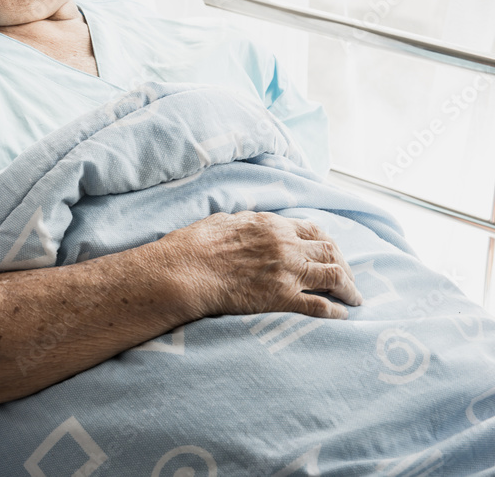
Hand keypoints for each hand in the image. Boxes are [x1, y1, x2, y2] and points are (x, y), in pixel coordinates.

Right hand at [163, 211, 362, 320]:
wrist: (184, 271)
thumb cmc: (194, 246)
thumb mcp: (222, 221)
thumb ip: (243, 222)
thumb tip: (247, 224)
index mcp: (272, 225)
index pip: (312, 230)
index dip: (327, 242)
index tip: (331, 252)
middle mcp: (286, 245)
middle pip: (330, 252)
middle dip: (343, 265)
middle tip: (347, 278)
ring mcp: (286, 272)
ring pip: (333, 277)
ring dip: (348, 288)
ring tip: (354, 299)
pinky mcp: (281, 298)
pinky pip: (319, 306)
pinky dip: (335, 311)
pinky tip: (342, 316)